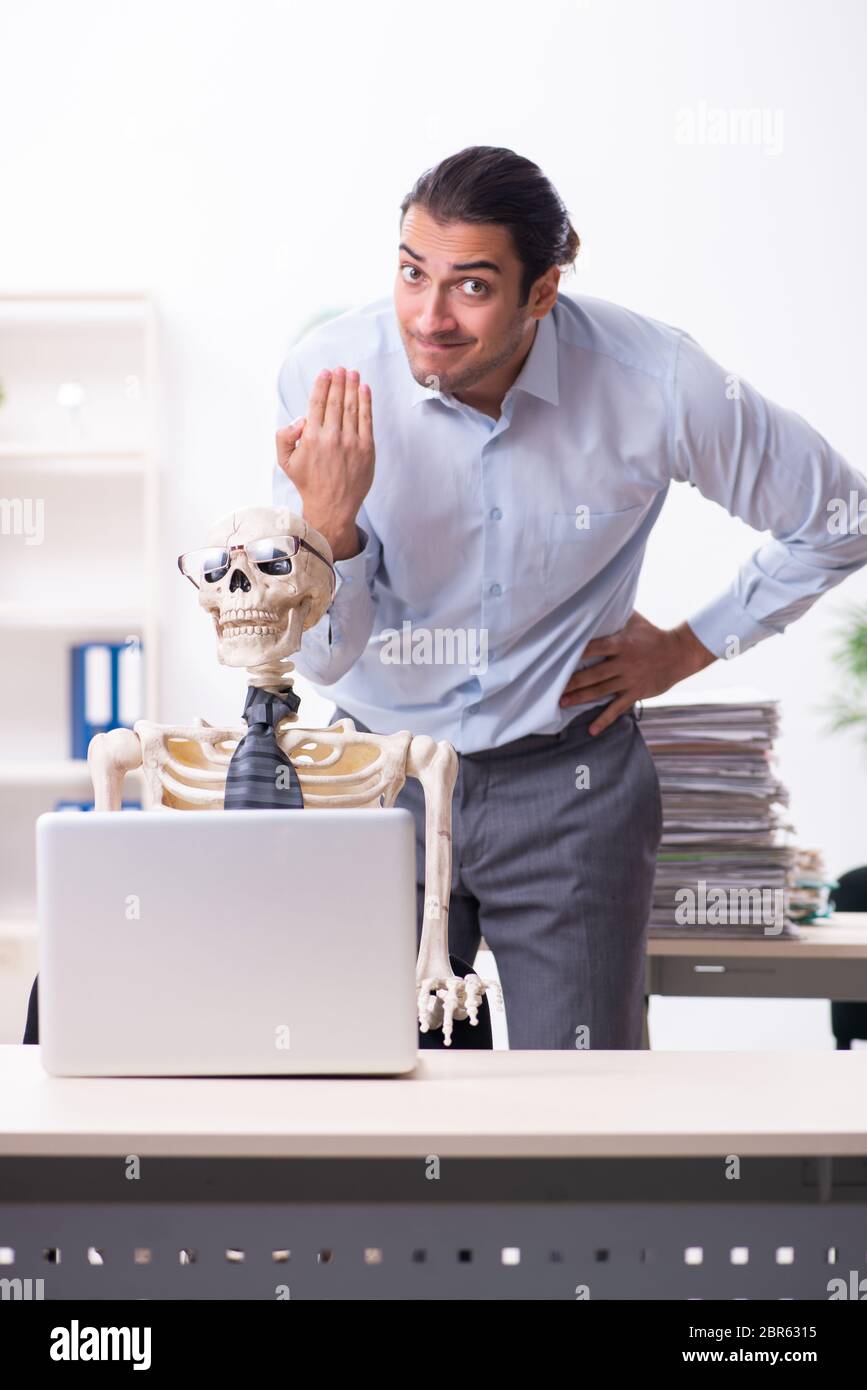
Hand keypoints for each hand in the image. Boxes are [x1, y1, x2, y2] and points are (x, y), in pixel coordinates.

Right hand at [276, 366, 373, 560]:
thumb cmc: (308, 482)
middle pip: (336, 401)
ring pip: (351, 407)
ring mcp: (350, 443)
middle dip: (339, 381)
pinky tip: (365, 390)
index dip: (322, 384)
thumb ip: (284, 436)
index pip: (317, 403)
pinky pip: (366, 420)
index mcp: (310, 438)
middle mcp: (331, 437)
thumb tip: (300, 419)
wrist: (332, 506)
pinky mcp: (366, 449)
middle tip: (341, 368)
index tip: (326, 372)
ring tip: (353, 373)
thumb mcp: (285, 462)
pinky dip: (366, 402)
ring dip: (353, 387)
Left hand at [559, 611, 716, 734]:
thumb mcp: (635, 620)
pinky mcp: (636, 693)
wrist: (679, 654)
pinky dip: (604, 720)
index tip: (558, 657)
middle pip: (593, 674)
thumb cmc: (653, 634)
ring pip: (601, 691)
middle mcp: (623, 663)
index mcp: (621, 644)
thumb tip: (600, 595)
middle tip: (553, 688)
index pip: (594, 647)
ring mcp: (629, 680)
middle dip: (573, 682)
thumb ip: (616, 612)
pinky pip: (617, 709)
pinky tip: (591, 730)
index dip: (576, 652)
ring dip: (581, 698)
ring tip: (562, 703)